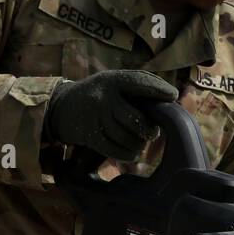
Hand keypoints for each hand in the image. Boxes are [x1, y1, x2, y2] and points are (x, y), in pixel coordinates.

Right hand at [44, 69, 178, 160]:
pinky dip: (128, 154)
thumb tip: (171, 98)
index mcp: (112, 80)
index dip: (158, 89)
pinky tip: (132, 152)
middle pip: (135, 118)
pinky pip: (115, 151)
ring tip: (141, 141)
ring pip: (127, 137)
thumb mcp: (112, 82)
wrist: (61, 107)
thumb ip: (136, 86)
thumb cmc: (98, 94)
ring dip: (139, 143)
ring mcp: (95, 117)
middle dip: (148, 128)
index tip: (172, 96)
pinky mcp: (89, 136)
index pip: (139, 82)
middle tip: (153, 132)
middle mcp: (103, 97)